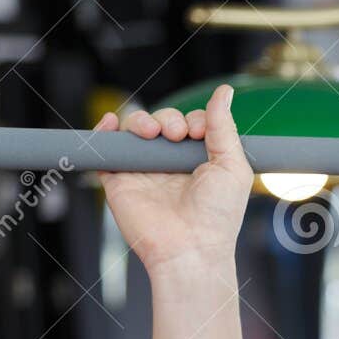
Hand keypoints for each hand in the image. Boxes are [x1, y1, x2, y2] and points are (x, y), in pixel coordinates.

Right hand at [93, 84, 253, 275]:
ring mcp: (144, 170)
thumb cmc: (218, 214)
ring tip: (153, 132)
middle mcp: (171, 163)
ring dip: (143, 120)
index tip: (200, 133)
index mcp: (200, 160)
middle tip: (178, 134)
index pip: (192, 123)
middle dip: (170, 118)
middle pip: (163, 122)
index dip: (195, 120)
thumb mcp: (232, 166)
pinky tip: (113, 122)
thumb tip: (224, 91)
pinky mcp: (119, 179)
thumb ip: (225, 127)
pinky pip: (106, 148)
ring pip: (135, 129)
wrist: (190, 247)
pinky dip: (105, 129)